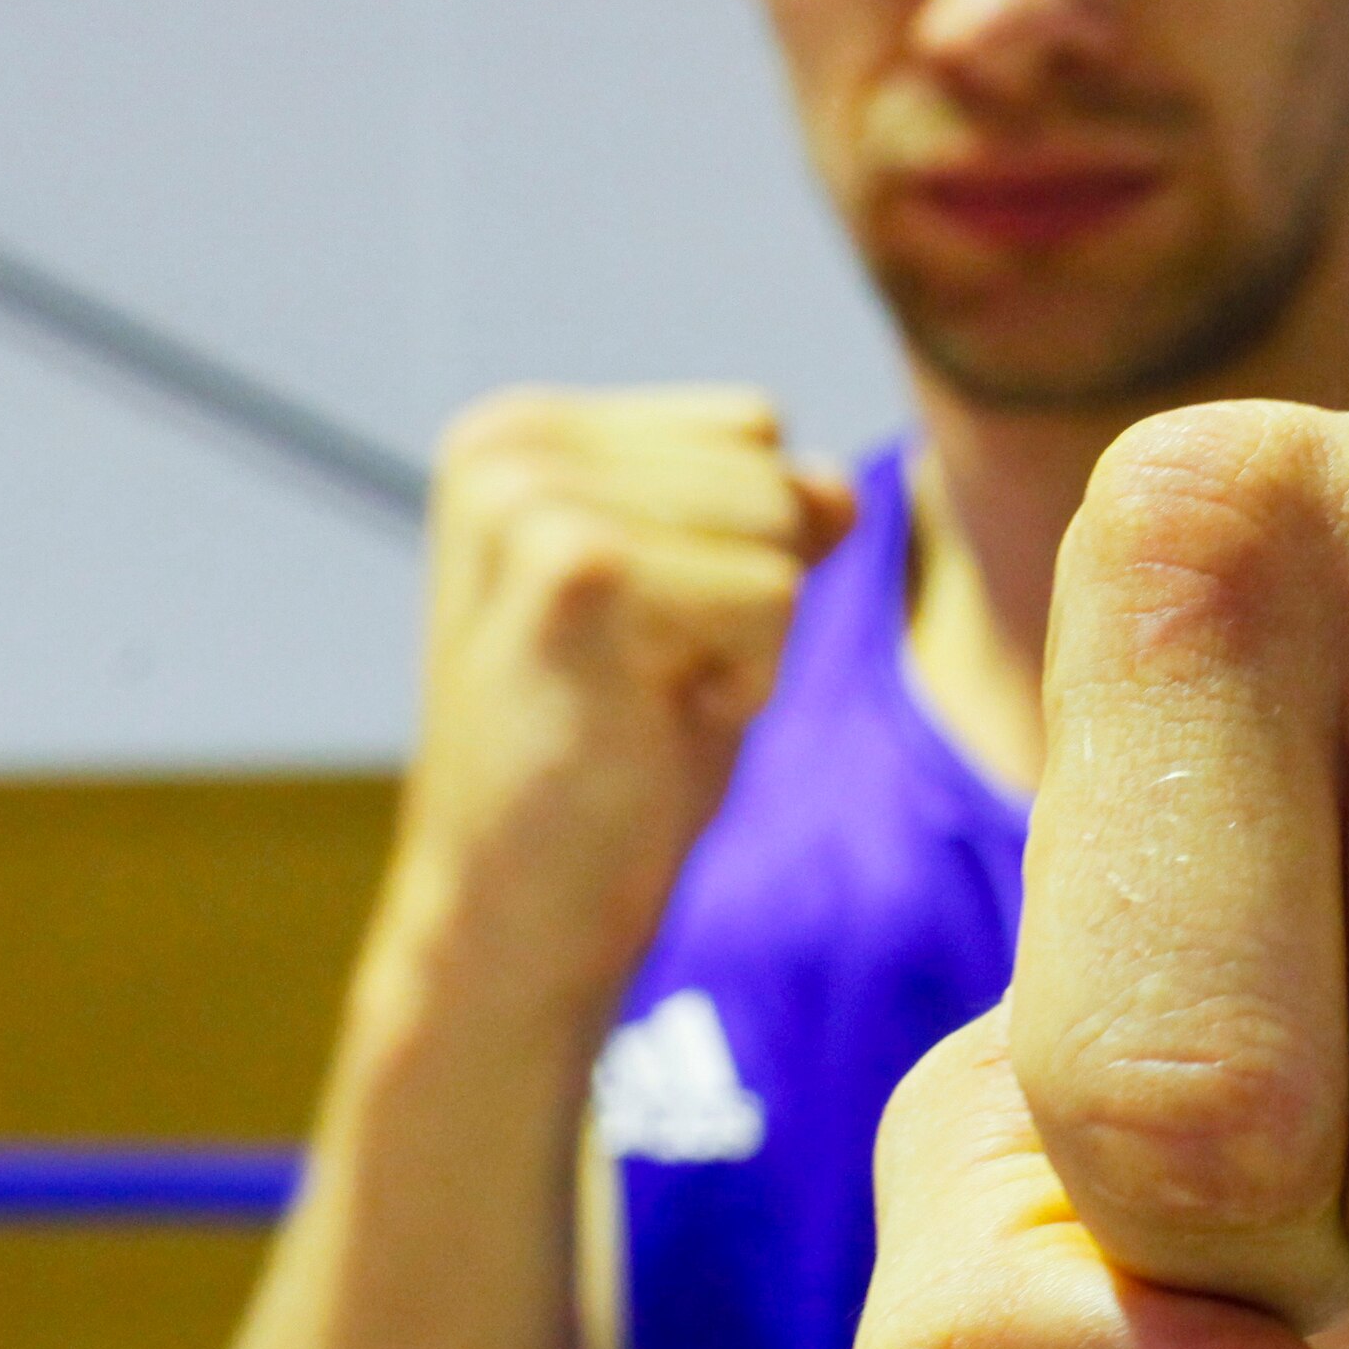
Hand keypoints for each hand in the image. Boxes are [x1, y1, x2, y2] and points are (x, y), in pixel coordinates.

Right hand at [399, 388, 855, 992]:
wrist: (508, 921)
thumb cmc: (603, 766)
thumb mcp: (683, 602)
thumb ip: (754, 514)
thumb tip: (840, 491)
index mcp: (516, 434)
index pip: (748, 427)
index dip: (737, 551)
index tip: (637, 640)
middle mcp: (512, 448)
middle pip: (771, 466)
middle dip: (748, 591)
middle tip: (637, 684)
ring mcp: (536, 504)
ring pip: (781, 522)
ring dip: (750, 639)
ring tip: (641, 701)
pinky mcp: (581, 572)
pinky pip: (776, 596)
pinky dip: (747, 684)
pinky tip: (646, 730)